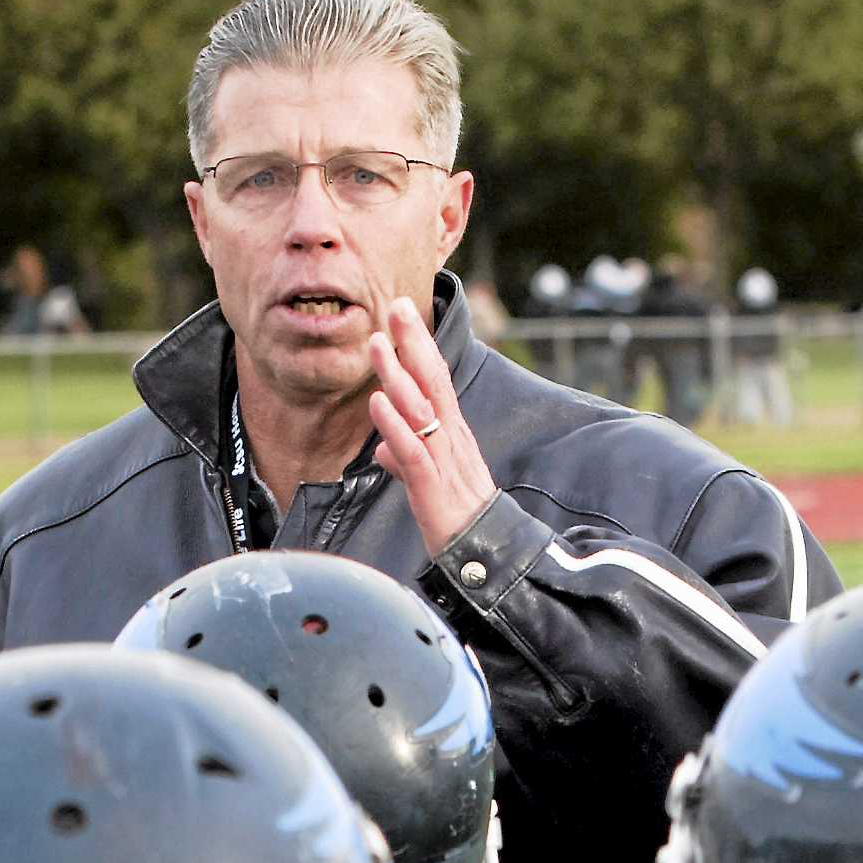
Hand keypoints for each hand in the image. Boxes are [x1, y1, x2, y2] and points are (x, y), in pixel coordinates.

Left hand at [369, 297, 497, 555]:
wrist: (485, 556)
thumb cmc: (458, 516)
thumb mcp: (427, 482)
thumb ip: (404, 460)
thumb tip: (380, 449)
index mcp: (451, 434)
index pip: (435, 381)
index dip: (419, 347)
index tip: (403, 313)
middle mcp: (452, 440)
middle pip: (434, 383)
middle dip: (414, 343)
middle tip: (397, 306)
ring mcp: (445, 462)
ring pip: (421, 411)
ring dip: (398, 376)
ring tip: (377, 344)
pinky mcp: (434, 490)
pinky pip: (414, 453)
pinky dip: (395, 427)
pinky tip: (378, 404)